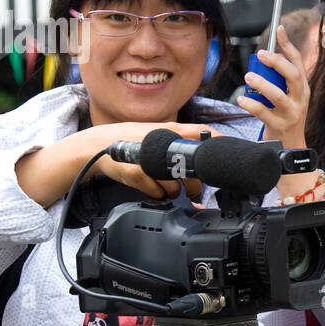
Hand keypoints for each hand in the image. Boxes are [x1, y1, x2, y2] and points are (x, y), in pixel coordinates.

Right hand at [83, 121, 219, 200]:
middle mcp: (161, 143)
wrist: (96, 146)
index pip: (203, 132)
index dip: (219, 143)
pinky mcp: (137, 176)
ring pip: (176, 188)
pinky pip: (159, 195)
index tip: (228, 153)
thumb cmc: (130, 141)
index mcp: (170, 130)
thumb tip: (207, 148)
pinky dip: (157, 195)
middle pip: (193, 170)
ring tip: (161, 183)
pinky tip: (149, 186)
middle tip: (191, 188)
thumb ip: (180, 138)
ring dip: (173, 191)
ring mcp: (149, 161)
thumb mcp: (157, 131)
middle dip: (194, 185)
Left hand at [236, 25, 311, 148]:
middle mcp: (300, 99)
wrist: (290, 145)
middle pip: (294, 76)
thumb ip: (280, 78)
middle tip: (262, 54)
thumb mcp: (289, 95)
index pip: (298, 63)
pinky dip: (251, 104)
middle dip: (278, 63)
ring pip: (278, 96)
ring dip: (262, 84)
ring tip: (249, 77)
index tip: (279, 29)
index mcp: (302, 88)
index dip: (288, 45)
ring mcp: (291, 113)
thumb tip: (268, 55)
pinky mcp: (279, 126)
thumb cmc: (286, 116)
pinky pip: (263, 113)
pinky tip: (241, 99)